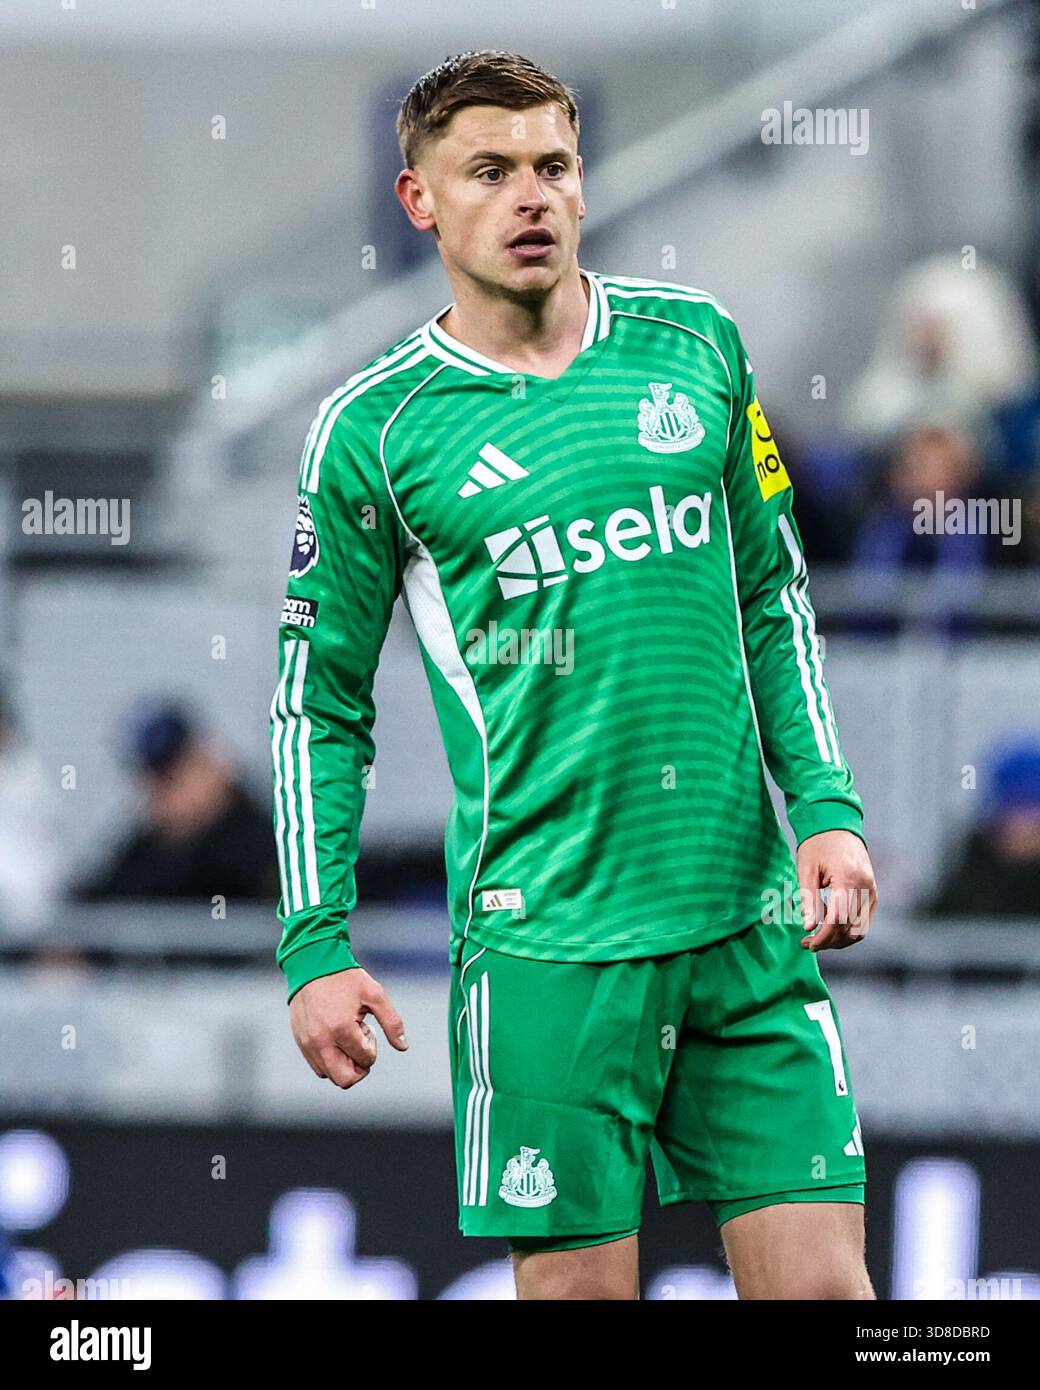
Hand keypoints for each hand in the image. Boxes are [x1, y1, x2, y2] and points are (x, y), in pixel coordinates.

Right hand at [290, 968, 408, 1088]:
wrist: (312, 964)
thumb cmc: (345, 978)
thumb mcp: (375, 994)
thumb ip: (392, 1022)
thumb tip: (403, 1046)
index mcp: (341, 1029)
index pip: (365, 1060)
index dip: (372, 1047)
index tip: (366, 1028)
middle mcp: (321, 1041)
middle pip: (344, 1080)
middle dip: (359, 1068)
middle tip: (360, 1046)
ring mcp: (308, 1043)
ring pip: (329, 1075)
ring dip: (343, 1063)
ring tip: (345, 1038)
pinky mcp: (300, 1042)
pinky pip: (317, 1066)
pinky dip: (329, 1060)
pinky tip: (335, 1038)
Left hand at [796, 830, 877, 951]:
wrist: (837, 825)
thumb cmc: (817, 844)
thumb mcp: (806, 870)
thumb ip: (808, 899)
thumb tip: (808, 927)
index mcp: (847, 879)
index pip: (837, 920)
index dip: (822, 937)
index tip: (806, 943)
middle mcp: (865, 887)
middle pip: (850, 928)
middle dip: (829, 942)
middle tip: (807, 944)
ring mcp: (873, 890)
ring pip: (860, 929)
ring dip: (840, 940)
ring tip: (818, 939)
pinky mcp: (874, 893)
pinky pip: (865, 921)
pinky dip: (849, 930)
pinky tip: (831, 928)